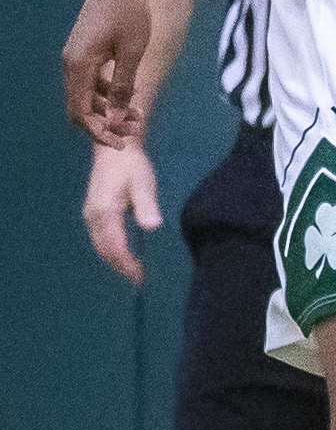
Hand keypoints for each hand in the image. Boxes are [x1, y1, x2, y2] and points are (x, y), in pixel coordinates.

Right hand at [63, 0, 150, 147]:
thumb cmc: (130, 13)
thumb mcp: (132, 53)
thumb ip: (122, 86)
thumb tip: (115, 118)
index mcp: (78, 66)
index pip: (80, 112)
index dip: (99, 132)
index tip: (121, 144)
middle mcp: (71, 63)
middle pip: (81, 107)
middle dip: (106, 123)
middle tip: (136, 130)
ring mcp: (76, 56)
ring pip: (87, 95)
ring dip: (109, 109)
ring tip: (139, 116)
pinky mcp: (85, 50)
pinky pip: (91, 80)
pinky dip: (108, 92)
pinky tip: (131, 95)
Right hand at [84, 141, 162, 284]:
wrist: (115, 149)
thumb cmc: (132, 166)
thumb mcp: (144, 184)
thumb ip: (146, 206)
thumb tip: (151, 227)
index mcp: (104, 212)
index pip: (115, 247)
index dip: (127, 264)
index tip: (141, 277)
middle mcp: (93, 216)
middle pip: (105, 250)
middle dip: (121, 266)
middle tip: (140, 280)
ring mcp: (91, 214)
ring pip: (101, 245)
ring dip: (115, 260)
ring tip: (134, 272)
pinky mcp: (94, 212)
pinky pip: (101, 238)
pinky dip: (111, 250)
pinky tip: (125, 255)